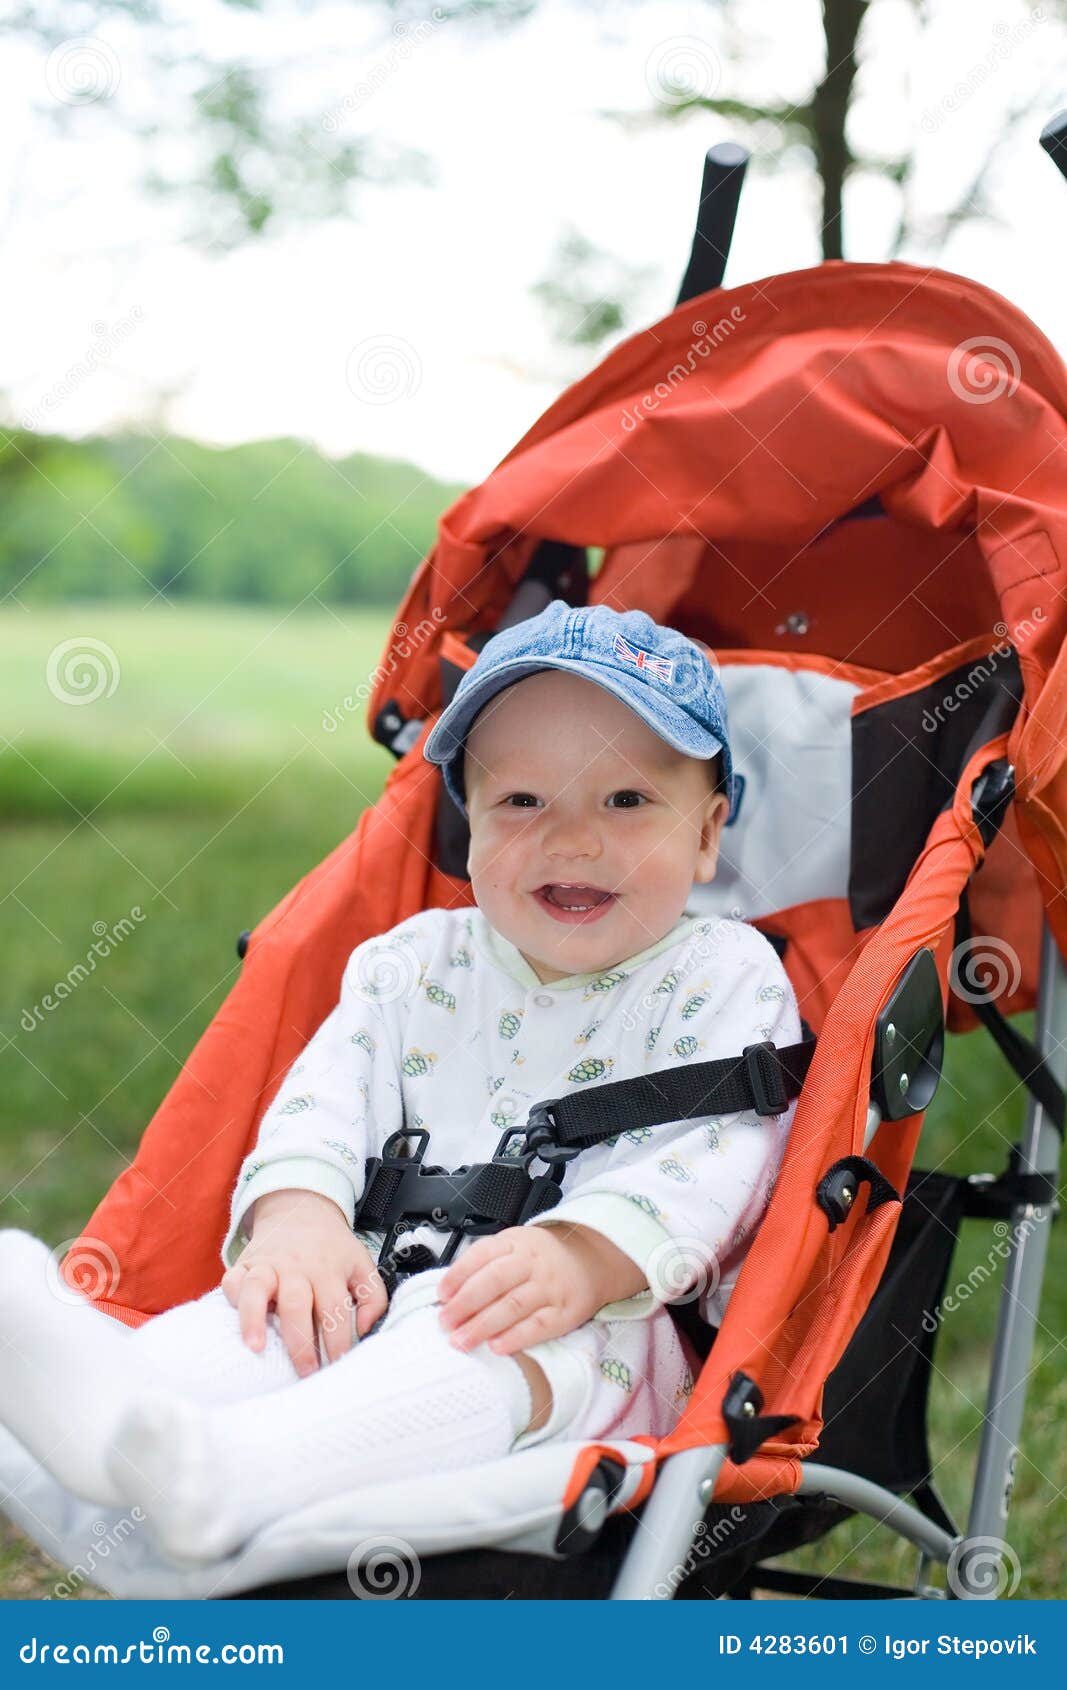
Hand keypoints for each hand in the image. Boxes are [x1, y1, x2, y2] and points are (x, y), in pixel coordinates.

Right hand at [221, 1188, 386, 1376]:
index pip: (334, 1309)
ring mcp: (268, 1265)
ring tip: (256, 1348)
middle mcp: (297, 1267)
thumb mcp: (362, 1263)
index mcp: (328, 1270)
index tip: (338, 1364)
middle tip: (305, 1372)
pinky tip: (236, 1320)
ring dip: (254, 1318)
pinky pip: (233, 1280)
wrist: (301, 1207)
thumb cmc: (331, 1246)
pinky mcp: (245, 1264)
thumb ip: (373, 1297)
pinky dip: (232, 1298)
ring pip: (258, 1289)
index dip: (338, 1340)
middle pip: (297, 1304)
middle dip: (300, 1342)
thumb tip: (364, 1329)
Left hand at [436, 1222, 645, 1355]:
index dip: (458, 1275)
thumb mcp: (515, 1245)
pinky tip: (496, 1347)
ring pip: (513, 1305)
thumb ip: (486, 1263)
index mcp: (515, 1242)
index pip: (482, 1254)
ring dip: (483, 1325)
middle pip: (494, 1281)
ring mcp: (549, 1287)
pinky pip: (538, 1326)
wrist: (591, 1260)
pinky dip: (516, 1337)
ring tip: (462, 1341)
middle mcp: (532, 1262)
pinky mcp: (564, 1312)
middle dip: (465, 1304)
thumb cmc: (544, 1256)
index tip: (441, 1294)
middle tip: (445, 1322)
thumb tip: (449, 1291)